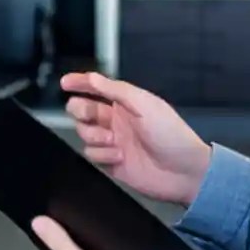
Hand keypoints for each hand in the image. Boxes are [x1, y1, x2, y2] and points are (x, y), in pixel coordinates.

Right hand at [64, 72, 211, 205]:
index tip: (65, 83)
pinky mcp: (111, 161)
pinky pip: (92, 154)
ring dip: (95, 135)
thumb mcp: (145, 105)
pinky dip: (102, 154)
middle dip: (81, 110)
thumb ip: (116, 90)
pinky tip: (120, 156)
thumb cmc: (172, 135)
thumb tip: (93, 77)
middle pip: (83, 109)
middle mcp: (116, 120)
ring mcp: (113, 141)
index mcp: (126, 102)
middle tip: (90, 115)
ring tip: (114, 141)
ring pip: (84, 132)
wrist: (183, 172)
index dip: (79, 82)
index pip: (96, 88)